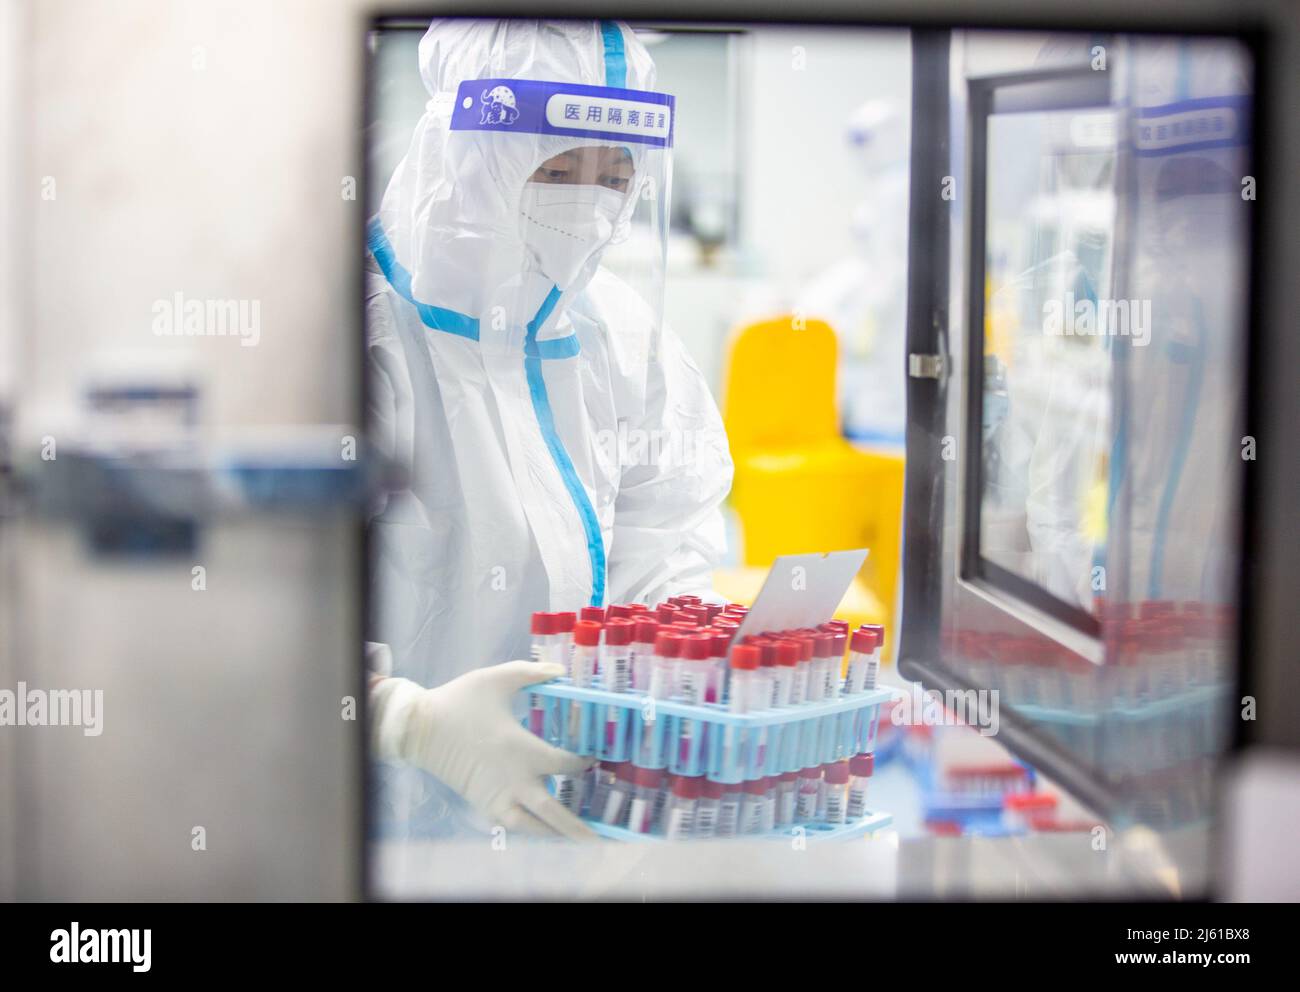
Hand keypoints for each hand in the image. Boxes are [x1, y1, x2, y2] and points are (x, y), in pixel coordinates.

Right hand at [373, 660, 595, 839]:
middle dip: (577, 827)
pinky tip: (544, 832)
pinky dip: (530, 830)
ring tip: (577, 842)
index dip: (582, 763)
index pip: (565, 764)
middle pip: (553, 810)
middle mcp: (515, 779)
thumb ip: (533, 673)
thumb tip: (561, 670)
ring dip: (556, 835)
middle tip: (599, 839)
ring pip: (533, 826)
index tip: (590, 760)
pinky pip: (512, 824)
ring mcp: (498, 796)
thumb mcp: (498, 678)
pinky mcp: (484, 805)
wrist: (421, 729)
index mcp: (523, 749)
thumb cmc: (461, 702)